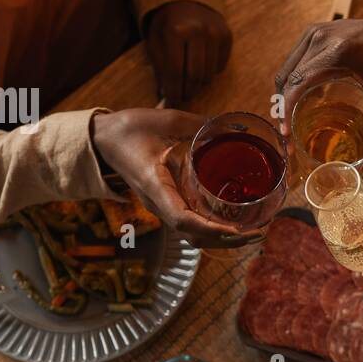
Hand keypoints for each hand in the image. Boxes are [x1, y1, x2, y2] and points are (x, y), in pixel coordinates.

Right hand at [91, 108, 263, 248]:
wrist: (104, 138)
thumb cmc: (131, 129)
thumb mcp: (168, 121)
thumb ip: (202, 125)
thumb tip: (239, 128)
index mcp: (155, 185)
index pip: (182, 218)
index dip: (211, 228)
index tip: (237, 230)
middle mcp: (158, 202)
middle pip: (192, 236)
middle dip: (226, 240)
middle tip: (258, 233)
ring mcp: (161, 206)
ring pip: (191, 235)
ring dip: (221, 239)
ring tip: (251, 232)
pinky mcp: (166, 203)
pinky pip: (190, 225)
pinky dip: (212, 230)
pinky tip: (233, 222)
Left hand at [145, 0, 232, 105]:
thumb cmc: (166, 23)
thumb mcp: (155, 41)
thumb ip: (160, 68)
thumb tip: (167, 96)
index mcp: (176, 31)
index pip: (176, 72)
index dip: (174, 92)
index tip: (172, 103)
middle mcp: (199, 31)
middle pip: (195, 76)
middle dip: (187, 92)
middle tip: (181, 97)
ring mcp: (216, 33)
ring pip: (209, 74)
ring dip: (198, 84)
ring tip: (189, 83)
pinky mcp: (227, 36)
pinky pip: (219, 66)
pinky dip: (209, 72)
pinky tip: (200, 66)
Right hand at [274, 0, 362, 170]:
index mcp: (337, 52)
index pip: (299, 82)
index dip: (287, 110)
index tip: (286, 135)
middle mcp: (320, 39)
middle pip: (287, 78)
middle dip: (283, 108)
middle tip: (288, 136)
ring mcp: (314, 32)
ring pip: (286, 69)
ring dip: (284, 95)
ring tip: (289, 122)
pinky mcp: (313, 32)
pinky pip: (294, 61)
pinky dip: (292, 81)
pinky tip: (299, 102)